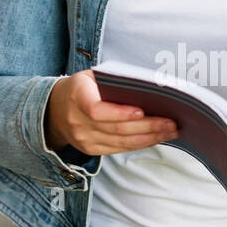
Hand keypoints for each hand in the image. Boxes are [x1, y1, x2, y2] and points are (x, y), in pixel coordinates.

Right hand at [46, 70, 178, 155]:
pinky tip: (156, 138)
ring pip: (122, 142)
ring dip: (150, 138)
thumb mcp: (91, 77)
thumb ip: (113, 82)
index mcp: (77, 96)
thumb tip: (150, 88)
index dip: (120, 113)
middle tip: (171, 122)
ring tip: (170, 131)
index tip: (142, 111)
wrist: (55, 109)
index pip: (96, 110)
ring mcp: (83, 139)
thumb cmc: (82, 88)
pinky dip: (140, 144)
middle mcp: (77, 121)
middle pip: (116, 129)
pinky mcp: (91, 149)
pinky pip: (119, 149)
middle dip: (149, 126)